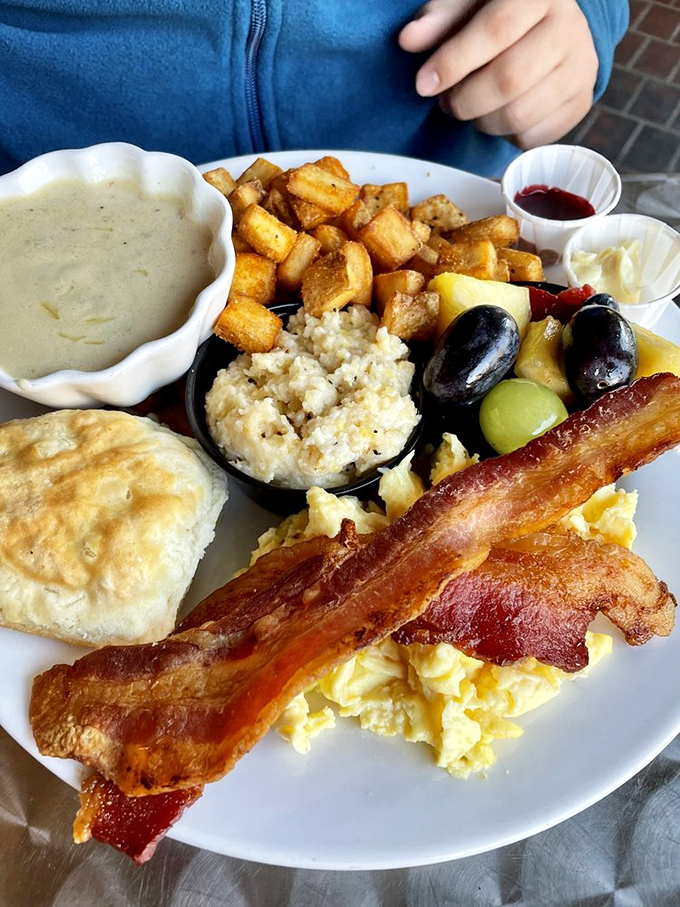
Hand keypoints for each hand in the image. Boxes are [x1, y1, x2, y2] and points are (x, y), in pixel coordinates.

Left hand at [399, 0, 598, 148]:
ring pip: (519, 115)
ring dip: (482, 121)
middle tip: (447, 102)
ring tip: (471, 107)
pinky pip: (532, 137)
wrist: (554, 27)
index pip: (496, 29)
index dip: (454, 61)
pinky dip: (505, 135)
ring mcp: (581, 67)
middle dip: (465, 100)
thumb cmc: (501, 14)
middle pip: (509, 79)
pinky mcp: (581, 102)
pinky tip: (498, 114)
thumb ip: (440, 19)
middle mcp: (569, 28)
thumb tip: (409, 39)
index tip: (424, 85)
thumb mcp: (469, 5)